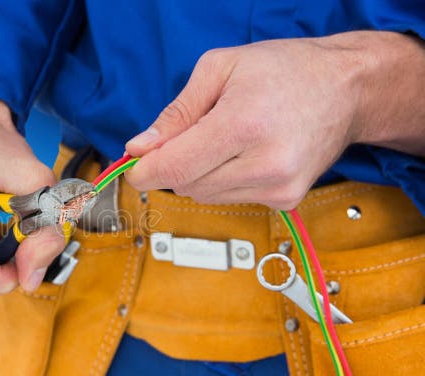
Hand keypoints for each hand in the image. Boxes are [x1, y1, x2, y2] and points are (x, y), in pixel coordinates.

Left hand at [124, 31, 424, 208]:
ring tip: (226, 138)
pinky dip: (224, 180)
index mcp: (243, 124)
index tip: (134, 166)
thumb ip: (175, 113)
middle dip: (175, 164)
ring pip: (204, 196)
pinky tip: (245, 154)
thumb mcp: (220, 69)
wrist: (348, 89)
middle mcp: (265, 163)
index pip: (175, 168)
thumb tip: (140, 148)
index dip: (145, 171)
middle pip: (186, 185)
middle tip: (191, 134)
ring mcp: (279, 186)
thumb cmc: (286, 70)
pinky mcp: (287, 200)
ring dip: (200, 173)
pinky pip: (230, 198)